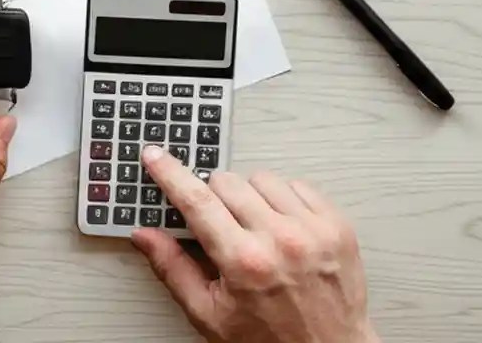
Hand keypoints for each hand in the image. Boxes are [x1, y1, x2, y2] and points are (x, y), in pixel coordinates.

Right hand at [133, 147, 378, 342]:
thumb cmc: (269, 340)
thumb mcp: (209, 314)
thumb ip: (173, 269)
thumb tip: (144, 235)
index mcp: (244, 262)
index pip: (197, 200)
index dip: (170, 173)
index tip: (156, 156)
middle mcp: (281, 240)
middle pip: (227, 181)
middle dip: (213, 197)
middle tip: (218, 224)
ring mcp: (313, 230)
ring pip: (262, 178)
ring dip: (249, 195)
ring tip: (252, 227)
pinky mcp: (336, 225)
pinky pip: (299, 184)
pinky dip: (283, 198)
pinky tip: (280, 224)